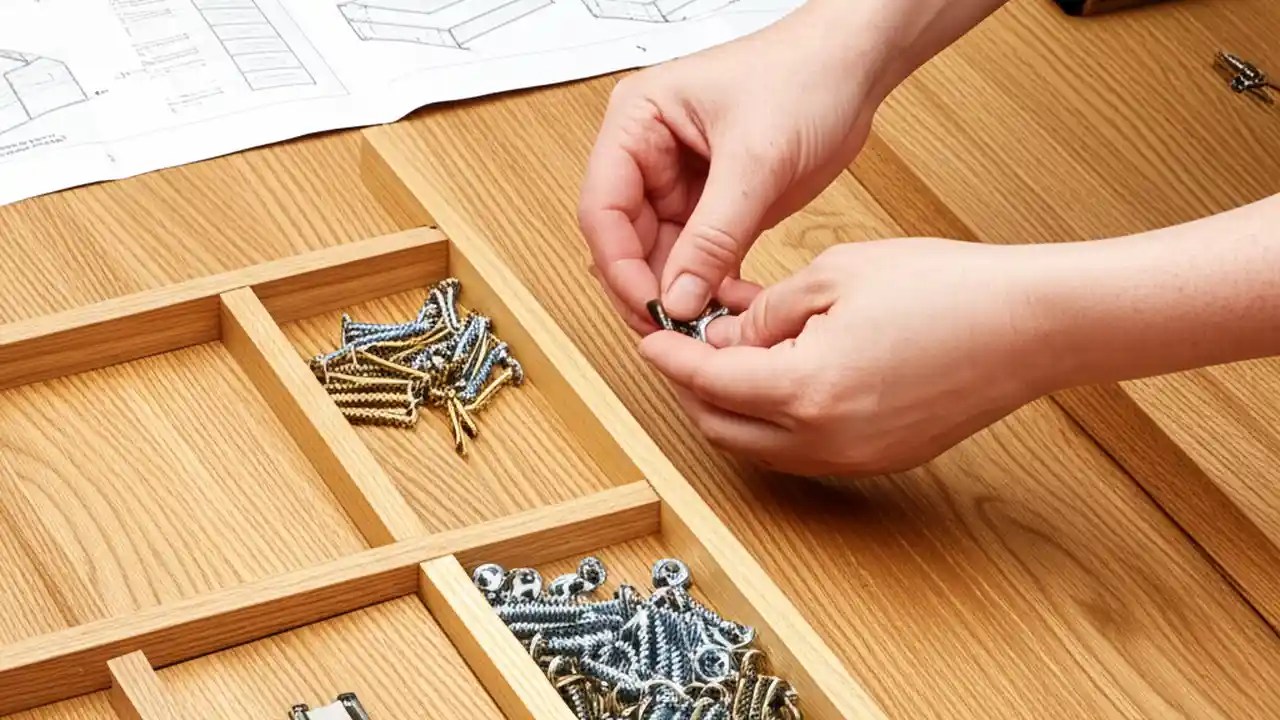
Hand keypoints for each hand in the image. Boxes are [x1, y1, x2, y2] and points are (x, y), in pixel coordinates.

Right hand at [577, 6, 889, 329]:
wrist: (856, 66)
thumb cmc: (805, 75)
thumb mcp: (756, 161)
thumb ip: (713, 236)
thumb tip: (676, 300)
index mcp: (637, 122)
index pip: (603, 207)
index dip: (619, 264)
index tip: (649, 306)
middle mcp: (649, 154)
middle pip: (625, 239)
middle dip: (648, 287)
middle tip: (674, 332)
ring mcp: (680, 182)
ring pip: (660, 257)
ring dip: (679, 294)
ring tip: (705, 326)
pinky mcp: (713, 206)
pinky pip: (697, 258)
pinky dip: (709, 288)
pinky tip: (727, 309)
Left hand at [637, 238, 1060, 476]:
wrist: (1030, 326)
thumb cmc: (944, 288)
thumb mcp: (832, 276)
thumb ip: (762, 314)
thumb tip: (721, 338)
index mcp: (805, 391)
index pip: (705, 383)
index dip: (668, 358)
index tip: (648, 337)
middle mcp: (824, 441)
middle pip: (721, 427)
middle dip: (690, 388)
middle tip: (681, 345)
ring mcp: (854, 459)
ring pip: (759, 445)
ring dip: (731, 405)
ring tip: (729, 353)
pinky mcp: (879, 460)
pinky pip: (801, 449)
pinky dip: (774, 417)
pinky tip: (780, 372)